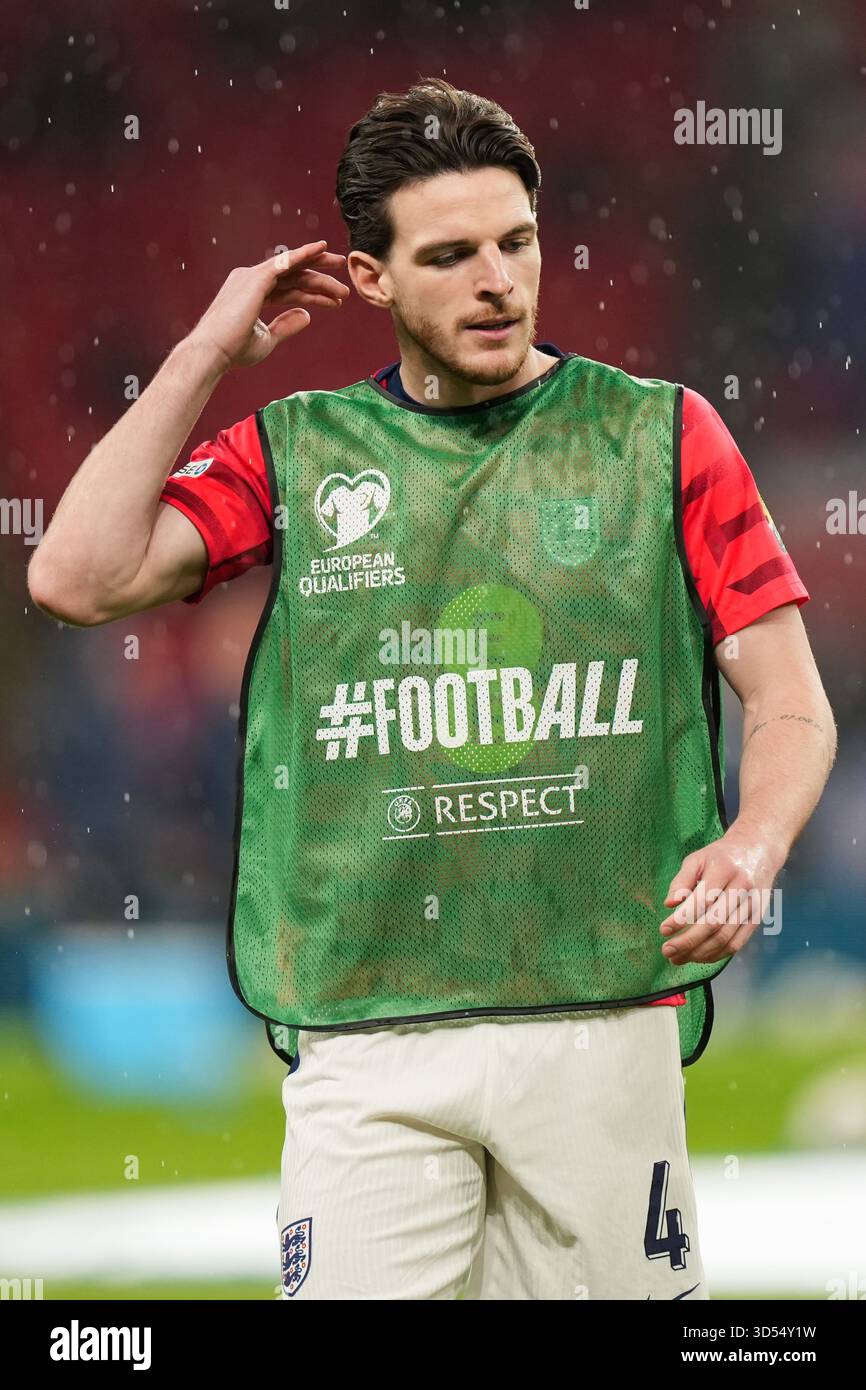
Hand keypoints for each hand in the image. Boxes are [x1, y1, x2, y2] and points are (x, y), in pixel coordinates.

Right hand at [184, 241, 349, 369]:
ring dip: (319, 275)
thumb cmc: (233, 350)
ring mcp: (252, 277)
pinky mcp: (256, 279)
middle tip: (343, 284)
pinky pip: (285, 261)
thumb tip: (308, 315)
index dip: (312, 294)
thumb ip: (286, 325)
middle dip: (319, 277)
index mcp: (252, 294)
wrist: (213, 353)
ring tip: (343, 281)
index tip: (334, 301)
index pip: (288, 289)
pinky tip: (321, 249)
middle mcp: (251, 280)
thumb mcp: (267, 339)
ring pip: (293, 270)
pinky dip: (304, 254)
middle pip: (293, 275)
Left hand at [658, 824, 786, 963]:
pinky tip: (699, 957)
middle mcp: (742, 888)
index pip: (702, 900)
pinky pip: (738, 943)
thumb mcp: (697, 858)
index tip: (663, 930)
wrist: (758, 851)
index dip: (682, 918)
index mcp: (724, 870)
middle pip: (715, 923)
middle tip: (667, 951)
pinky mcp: (758, 918)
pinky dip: (717, 954)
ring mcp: (752, 905)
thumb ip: (681, 880)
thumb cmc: (720, 856)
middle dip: (689, 941)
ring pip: (726, 937)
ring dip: (700, 953)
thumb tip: (669, 904)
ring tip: (677, 959)